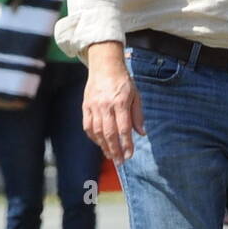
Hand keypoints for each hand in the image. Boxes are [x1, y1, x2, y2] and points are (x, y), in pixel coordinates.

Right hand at [82, 43, 143, 161]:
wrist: (105, 67)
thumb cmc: (123, 82)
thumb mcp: (136, 96)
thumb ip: (137, 115)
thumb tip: (142, 133)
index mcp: (120, 102)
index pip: (123, 128)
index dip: (126, 143)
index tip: (129, 154)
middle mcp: (105, 105)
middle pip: (109, 133)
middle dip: (114, 149)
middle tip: (119, 161)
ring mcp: (93, 106)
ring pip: (97, 131)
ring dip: (103, 146)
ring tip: (110, 156)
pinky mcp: (85, 106)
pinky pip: (88, 125)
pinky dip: (93, 137)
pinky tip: (99, 143)